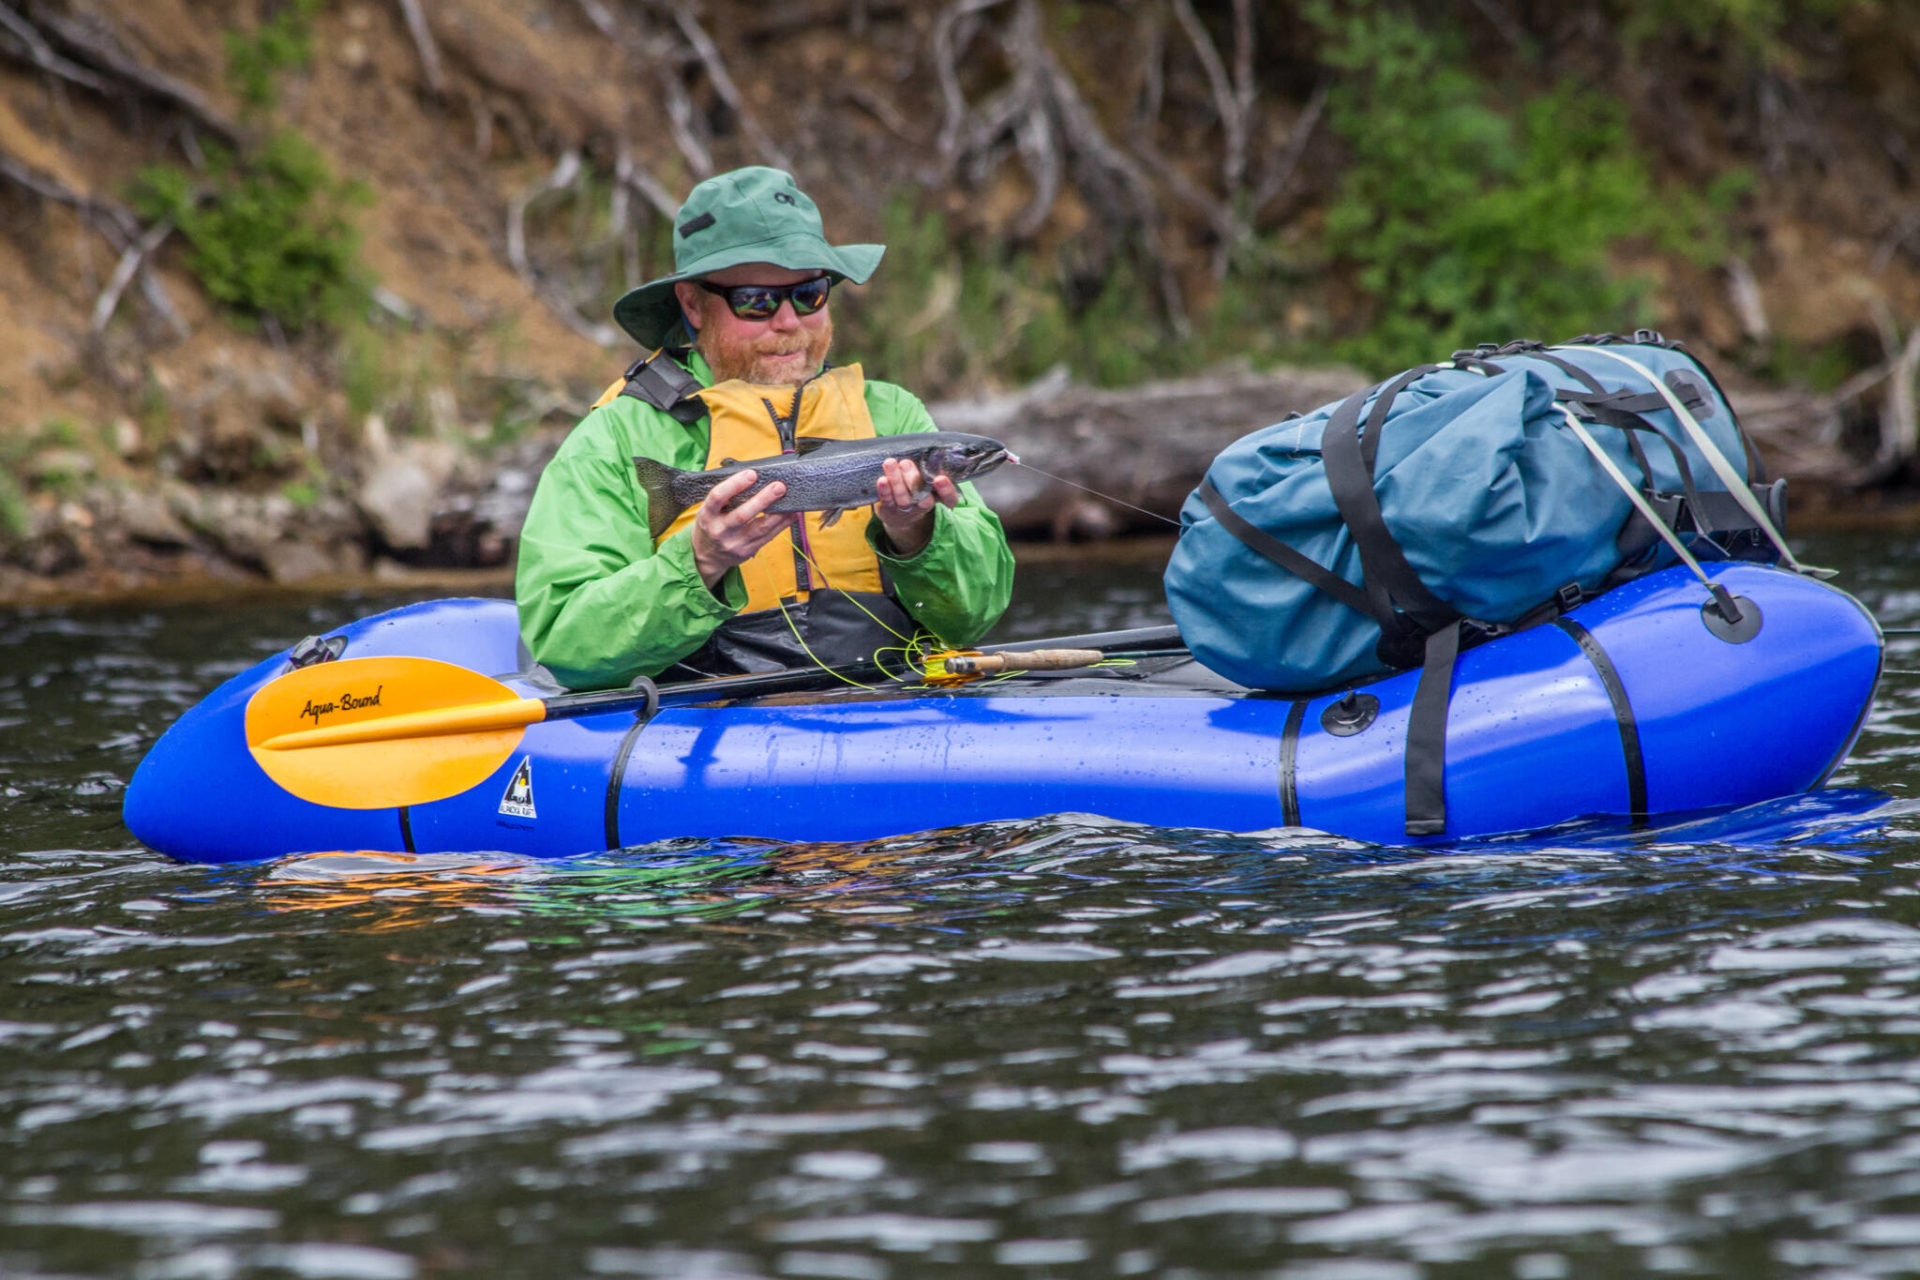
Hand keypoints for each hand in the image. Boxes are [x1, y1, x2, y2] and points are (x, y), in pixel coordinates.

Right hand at [690, 469, 795, 587]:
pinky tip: (791, 514)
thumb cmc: (711, 525)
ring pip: (760, 528)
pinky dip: (782, 524)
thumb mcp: (708, 510)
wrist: (707, 556)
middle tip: (778, 486)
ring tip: (790, 500)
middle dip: (762, 499)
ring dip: (778, 514)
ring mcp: (734, 543)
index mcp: (707, 515)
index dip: (735, 484)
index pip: (718, 497)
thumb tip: (754, 478)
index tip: (751, 474)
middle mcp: (719, 530)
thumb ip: (725, 497)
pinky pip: (768, 537)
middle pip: (742, 515)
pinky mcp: (747, 551)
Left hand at [872, 457, 957, 557]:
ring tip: (890, 463)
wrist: (899, 515)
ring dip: (896, 480)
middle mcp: (924, 505)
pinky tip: (882, 480)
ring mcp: (907, 510)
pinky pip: (887, 500)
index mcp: (938, 497)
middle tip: (905, 463)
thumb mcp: (928, 480)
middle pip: (923, 498)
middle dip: (914, 480)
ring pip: (903, 497)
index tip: (940, 479)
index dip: (946, 490)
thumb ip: (931, 470)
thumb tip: (933, 456)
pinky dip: (884, 490)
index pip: (949, 498)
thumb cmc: (916, 488)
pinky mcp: (890, 510)